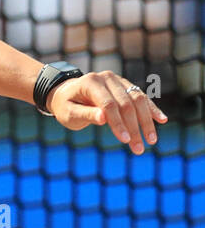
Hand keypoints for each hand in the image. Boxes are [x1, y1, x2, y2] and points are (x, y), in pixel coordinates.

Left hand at [46, 70, 168, 154]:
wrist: (65, 93)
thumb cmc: (65, 106)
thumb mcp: (69, 113)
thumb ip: (86, 114)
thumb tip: (103, 119)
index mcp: (90, 83)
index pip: (109, 105)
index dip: (118, 123)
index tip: (125, 140)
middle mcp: (106, 78)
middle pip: (126, 104)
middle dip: (134, 127)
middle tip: (139, 149)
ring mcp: (118, 80)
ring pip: (138, 100)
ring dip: (146, 121)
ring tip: (151, 141)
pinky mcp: (125, 85)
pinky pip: (141, 97)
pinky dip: (151, 109)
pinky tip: (161, 120)